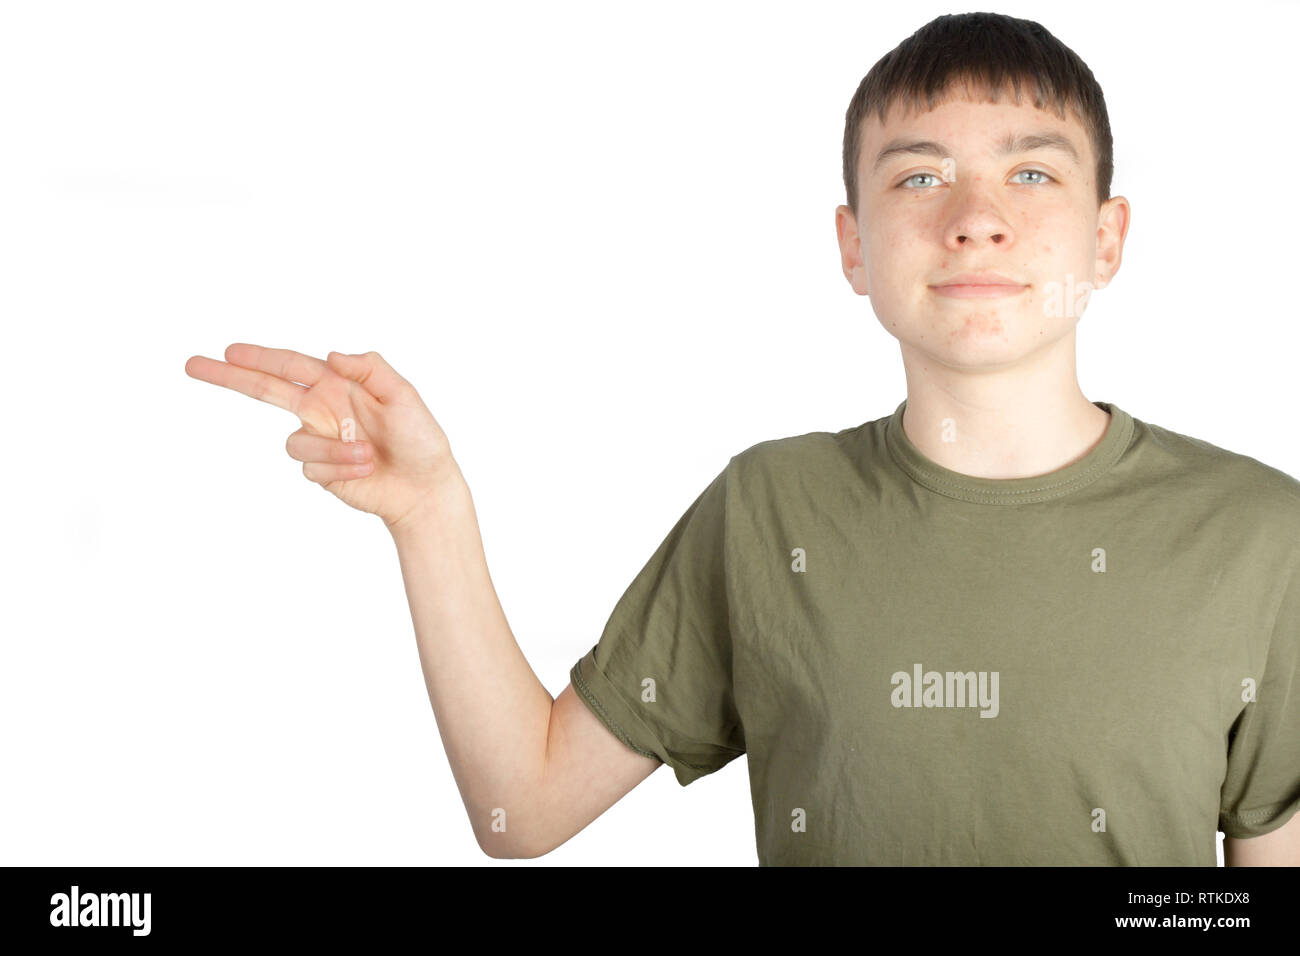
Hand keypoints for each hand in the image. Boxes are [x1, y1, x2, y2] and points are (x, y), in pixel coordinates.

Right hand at [185, 344, 457, 529]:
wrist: (425, 487)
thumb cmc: (420, 438)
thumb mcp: (403, 397)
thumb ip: (370, 370)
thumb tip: (332, 354)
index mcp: (338, 385)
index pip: (290, 366)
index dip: (259, 357)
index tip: (228, 350)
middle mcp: (323, 409)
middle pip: (265, 391)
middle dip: (230, 377)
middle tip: (194, 364)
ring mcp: (319, 440)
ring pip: (296, 442)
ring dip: (333, 450)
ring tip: (369, 455)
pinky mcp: (321, 470)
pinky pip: (312, 468)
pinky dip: (339, 468)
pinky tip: (365, 470)